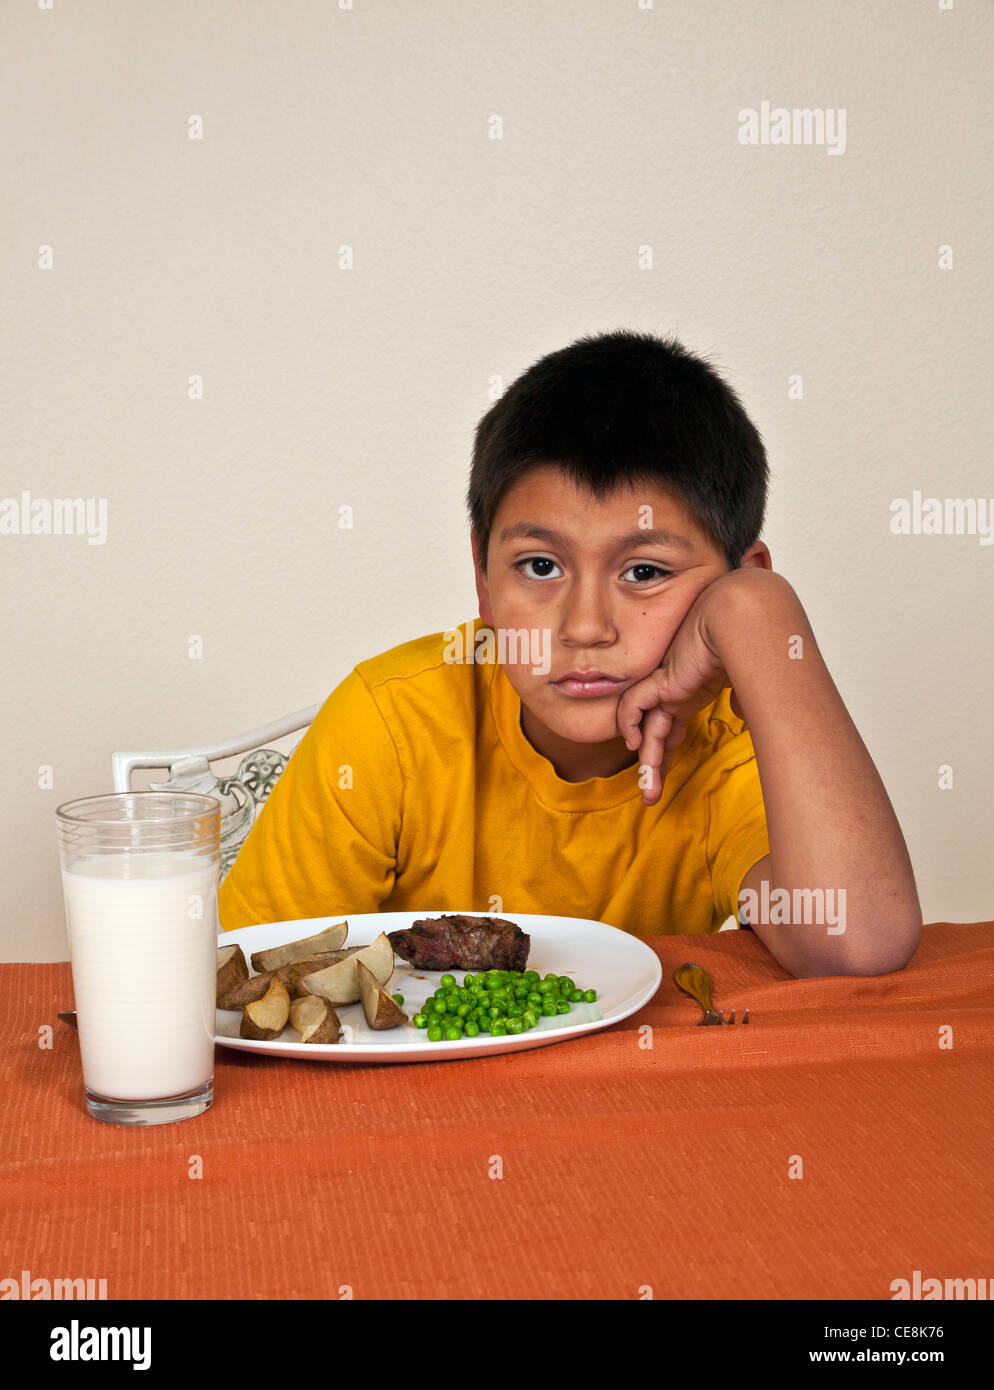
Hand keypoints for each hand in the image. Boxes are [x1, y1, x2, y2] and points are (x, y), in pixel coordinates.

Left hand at [616, 584, 732, 806]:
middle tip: (651, 794)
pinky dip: (630, 725)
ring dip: (648, 763)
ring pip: (647, 729)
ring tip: (649, 794)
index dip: (667, 750)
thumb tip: (743, 714)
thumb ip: (744, 699)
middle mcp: (679, 688)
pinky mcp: (665, 679)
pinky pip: (634, 706)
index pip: (672, 724)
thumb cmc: (756, 640)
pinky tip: (635, 747)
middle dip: (654, 765)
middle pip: (657, 732)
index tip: (664, 774)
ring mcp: (670, 684)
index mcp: (694, 689)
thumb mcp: (752, 681)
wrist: (747, 614)